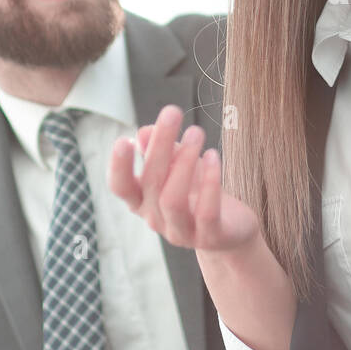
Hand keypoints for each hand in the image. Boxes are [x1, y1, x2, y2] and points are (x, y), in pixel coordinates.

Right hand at [108, 104, 259, 253]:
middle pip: (151, 182)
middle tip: (172, 112)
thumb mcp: (178, 166)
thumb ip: (161, 150)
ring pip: (172, 200)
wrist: (231, 230)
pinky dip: (210, 182)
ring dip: (184, 162)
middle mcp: (156, 219)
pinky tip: (214, 156)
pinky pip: (206, 212)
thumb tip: (142, 132)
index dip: (118, 167)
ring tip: (196, 132)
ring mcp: (182, 232)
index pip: (120, 187)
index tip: (123, 140)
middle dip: (160, 145)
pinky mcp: (211, 237)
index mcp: (143, 201)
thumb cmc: (198, 192)